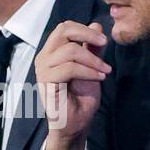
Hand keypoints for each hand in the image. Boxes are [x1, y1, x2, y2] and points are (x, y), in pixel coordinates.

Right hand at [36, 20, 109, 149]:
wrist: (76, 124)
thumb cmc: (81, 97)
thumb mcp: (92, 67)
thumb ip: (92, 48)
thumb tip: (96, 25)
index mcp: (53, 52)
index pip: (64, 28)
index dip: (84, 28)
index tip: (103, 39)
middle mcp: (45, 58)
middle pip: (63, 31)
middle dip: (87, 34)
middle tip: (104, 43)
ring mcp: (44, 70)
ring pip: (69, 51)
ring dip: (93, 59)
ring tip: (105, 71)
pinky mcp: (47, 82)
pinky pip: (69, 68)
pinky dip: (88, 71)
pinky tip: (99, 77)